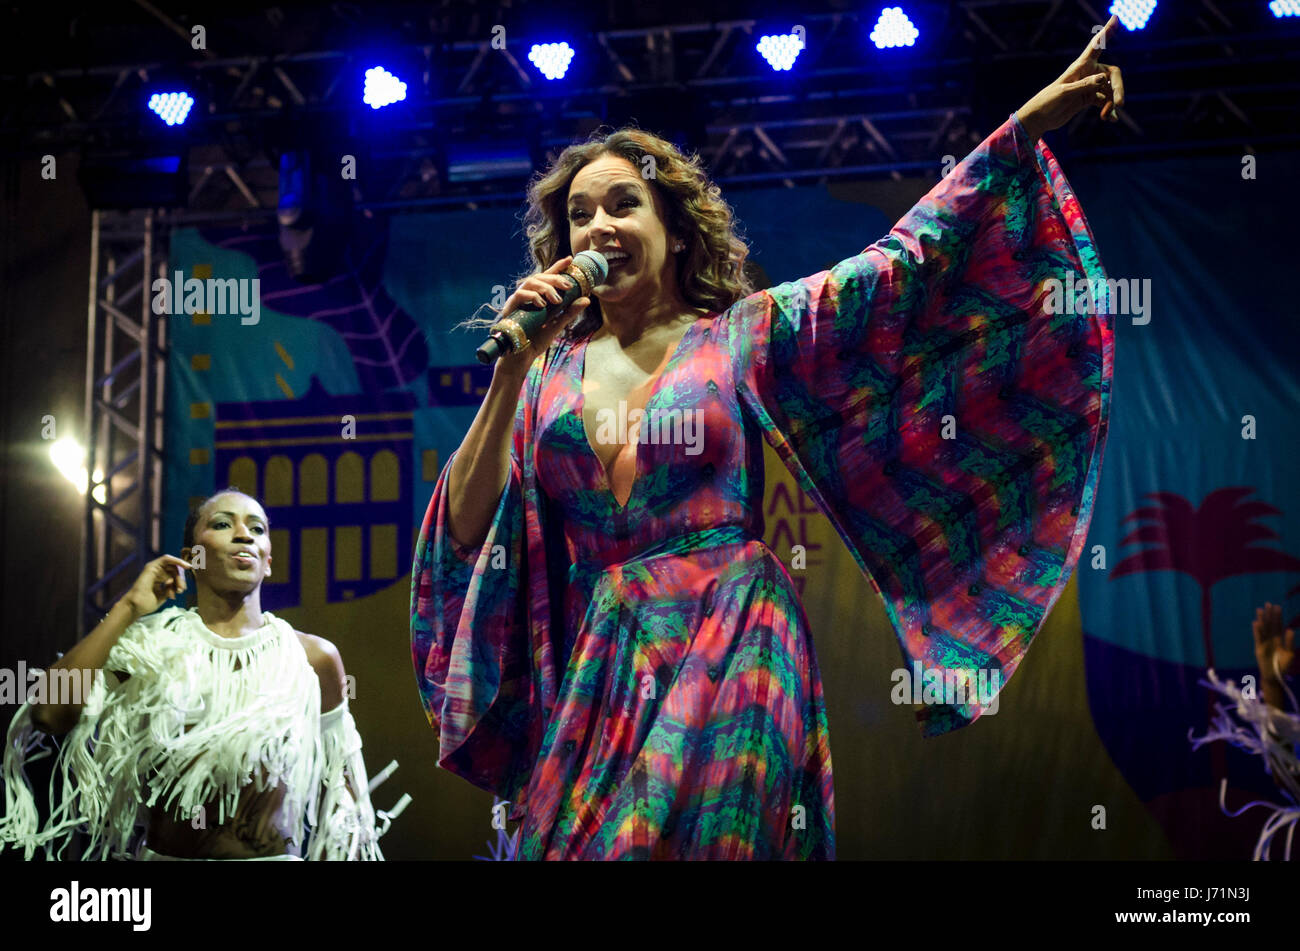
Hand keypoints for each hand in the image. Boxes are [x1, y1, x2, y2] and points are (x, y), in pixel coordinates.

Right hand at [120, 554, 192, 618]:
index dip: (180, 581)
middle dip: (180, 580)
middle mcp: (157, 573)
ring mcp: (154, 569)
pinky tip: (185, 566)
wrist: (136, 606)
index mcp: (159, 579)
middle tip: (181, 590)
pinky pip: (166, 559)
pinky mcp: (151, 566)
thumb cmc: (147, 603)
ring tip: (180, 588)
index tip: (182, 590)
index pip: (174, 575)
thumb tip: (178, 584)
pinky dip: (177, 560)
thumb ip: (171, 588)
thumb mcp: (164, 595)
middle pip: (174, 570)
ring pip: (172, 566)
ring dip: (179, 576)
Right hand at [495, 255, 590, 377]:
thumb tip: (587, 299)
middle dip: (555, 278)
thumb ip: (570, 312)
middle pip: (540, 277)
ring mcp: (518, 300)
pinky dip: (532, 297)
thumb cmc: (536, 341)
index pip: (548, 277)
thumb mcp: (557, 325)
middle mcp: (528, 296)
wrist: (522, 358)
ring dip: (546, 288)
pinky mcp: (510, 308)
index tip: (571, 260)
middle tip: (568, 285)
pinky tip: (542, 304)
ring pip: (530, 282)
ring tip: (557, 299)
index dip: (558, 267)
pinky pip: (520, 295)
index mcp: (539, 297)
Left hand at [1016, 14, 1124, 139]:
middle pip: (1112, 74)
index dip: (1107, 32)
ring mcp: (1089, 86)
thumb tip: (1104, 78)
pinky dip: (1108, 109)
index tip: (1116, 18)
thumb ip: (1084, 85)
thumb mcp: (1065, 93)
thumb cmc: (1047, 102)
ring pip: (1110, 90)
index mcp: (1080, 66)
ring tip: (1106, 117)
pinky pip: (1104, 101)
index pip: (1097, 45)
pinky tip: (1110, 119)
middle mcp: (1087, 73)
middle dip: (1118, 88)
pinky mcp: (1088, 98)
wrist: (1039, 119)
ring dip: (1111, 103)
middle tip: (1120, 103)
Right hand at [1254, 602, 1298, 682]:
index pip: (1278, 625)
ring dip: (1262, 619)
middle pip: (1270, 624)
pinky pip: (1258, 637)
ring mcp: (1264, 643)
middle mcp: (1271, 639)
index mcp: (1279, 640)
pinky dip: (1257, 630)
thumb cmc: (1283, 666)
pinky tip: (1256, 623)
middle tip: (1268, 603)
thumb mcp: (1290, 653)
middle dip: (1269, 614)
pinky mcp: (1259, 648)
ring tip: (1260, 610)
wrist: (1274, 676)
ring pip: (1263, 629)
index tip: (1277, 606)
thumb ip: (1290, 642)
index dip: (1277, 616)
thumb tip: (1290, 629)